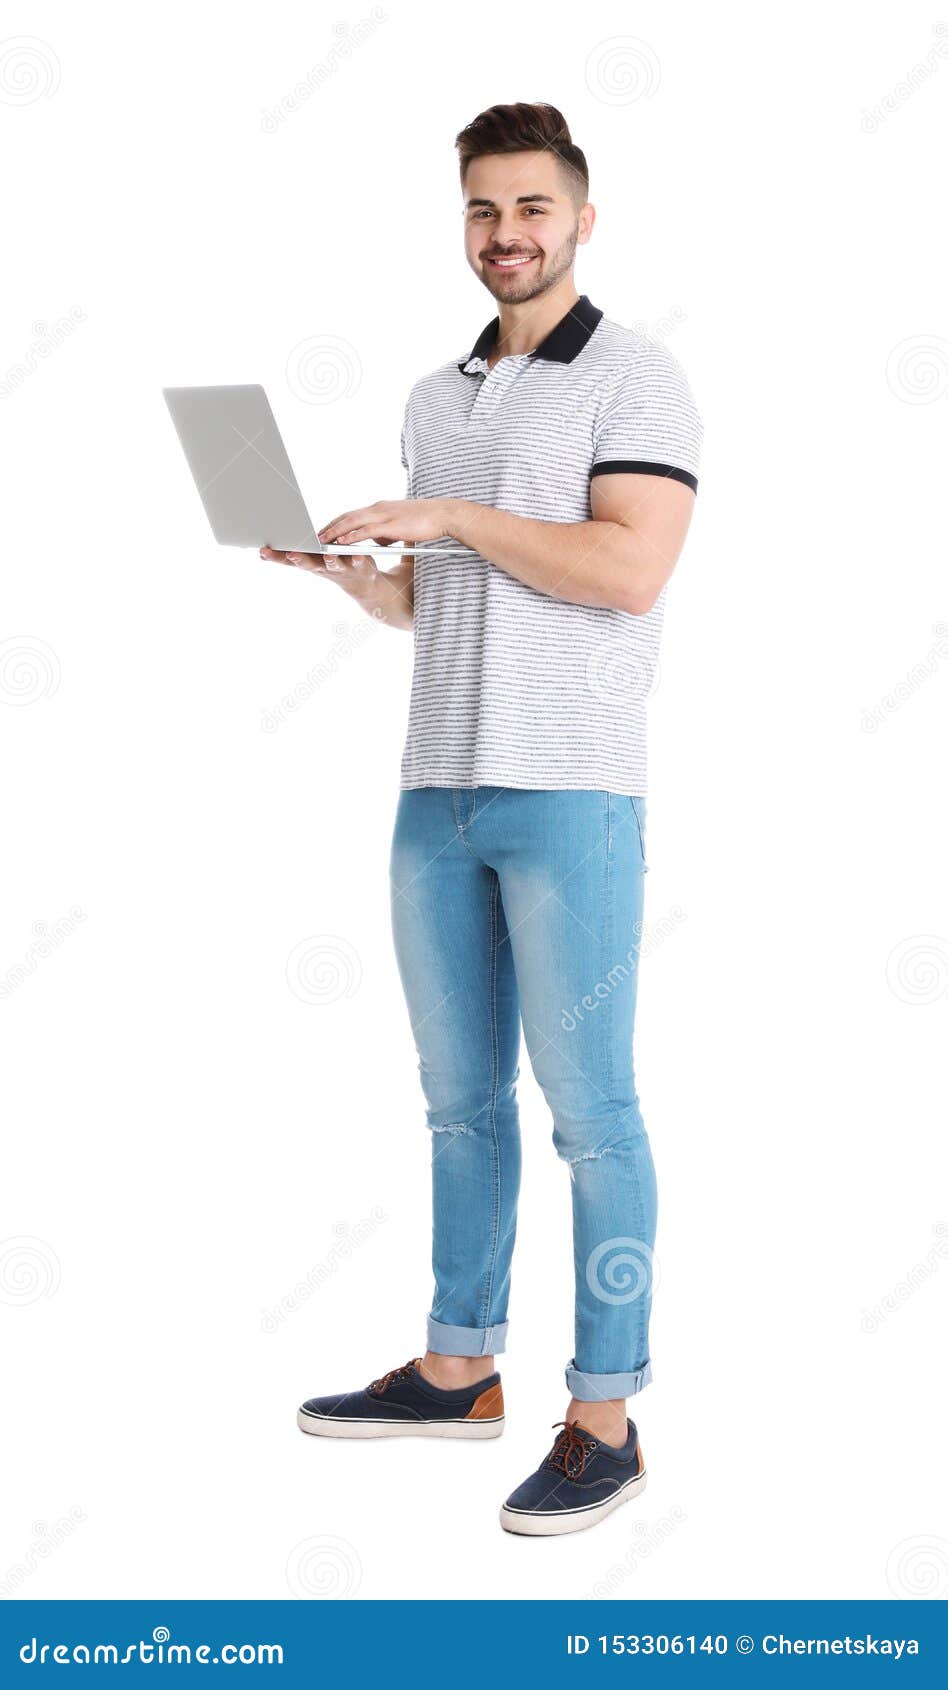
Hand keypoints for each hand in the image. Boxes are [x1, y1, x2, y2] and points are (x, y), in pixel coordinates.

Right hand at [259, 545, 378, 587]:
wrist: (362, 584)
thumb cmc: (330, 565)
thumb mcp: (309, 560)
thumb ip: (290, 556)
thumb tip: (262, 551)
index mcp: (309, 562)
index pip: (288, 560)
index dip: (275, 557)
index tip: (262, 551)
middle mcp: (322, 567)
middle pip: (309, 565)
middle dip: (300, 560)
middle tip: (292, 554)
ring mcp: (340, 568)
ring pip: (333, 565)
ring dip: (330, 561)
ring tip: (327, 556)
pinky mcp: (358, 566)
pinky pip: (357, 563)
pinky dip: (357, 559)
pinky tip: (357, 555)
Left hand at [317, 498, 452, 547]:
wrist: (444, 514)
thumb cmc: (425, 521)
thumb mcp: (400, 527)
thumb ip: (386, 532)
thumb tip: (377, 540)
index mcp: (380, 509)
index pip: (352, 515)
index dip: (336, 522)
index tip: (322, 530)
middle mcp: (378, 509)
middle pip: (347, 516)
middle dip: (329, 526)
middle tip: (312, 535)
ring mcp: (383, 516)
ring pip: (352, 522)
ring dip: (334, 531)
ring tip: (320, 539)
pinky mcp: (391, 525)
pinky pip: (366, 531)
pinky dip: (352, 536)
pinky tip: (341, 542)